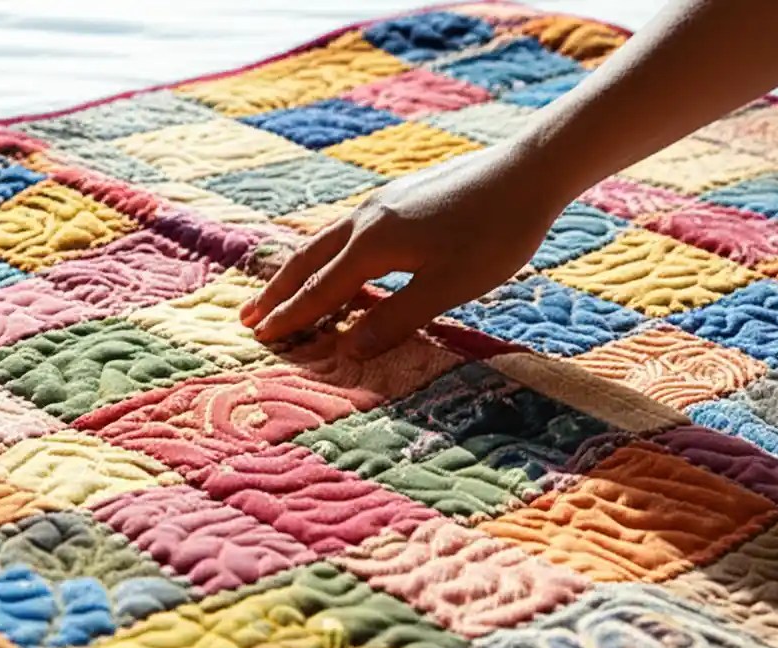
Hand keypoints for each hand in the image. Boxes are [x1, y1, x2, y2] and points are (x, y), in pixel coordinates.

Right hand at [239, 139, 575, 358]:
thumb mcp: (448, 285)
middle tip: (247, 317)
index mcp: (373, 243)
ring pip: (325, 240)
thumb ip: (396, 317)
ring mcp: (383, 202)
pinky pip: (347, 230)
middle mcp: (367, 218)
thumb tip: (349, 348)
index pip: (321, 289)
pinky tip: (338, 260)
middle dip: (278, 292)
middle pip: (308, 259)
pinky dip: (327, 253)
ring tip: (279, 291)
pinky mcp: (401, 195)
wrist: (529, 170)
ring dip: (299, 270)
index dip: (291, 316)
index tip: (261, 337)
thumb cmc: (496, 233)